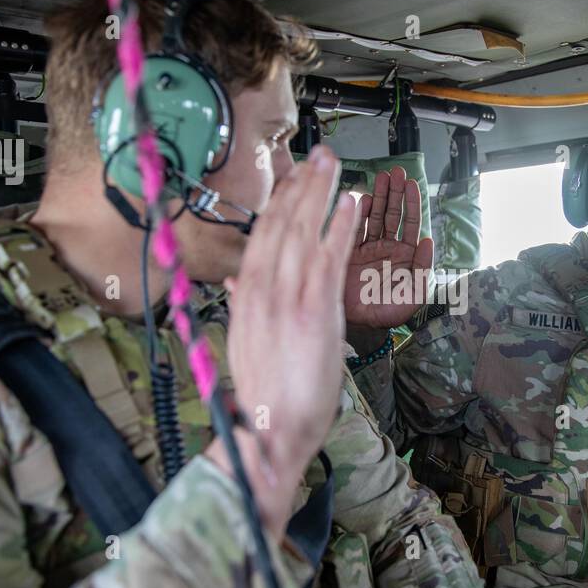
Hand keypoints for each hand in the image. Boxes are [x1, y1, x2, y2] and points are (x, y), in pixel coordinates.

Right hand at [217, 145, 358, 538]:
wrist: (271, 433)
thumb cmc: (264, 396)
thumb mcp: (244, 344)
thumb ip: (243, 307)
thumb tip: (237, 281)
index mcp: (244, 298)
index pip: (260, 237)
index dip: (278, 202)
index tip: (292, 176)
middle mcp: (261, 291)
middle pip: (280, 225)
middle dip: (299, 186)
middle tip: (317, 154)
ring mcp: (287, 299)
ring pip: (302, 233)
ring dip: (319, 194)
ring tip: (332, 164)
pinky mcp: (314, 311)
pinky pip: (328, 259)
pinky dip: (338, 228)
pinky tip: (349, 204)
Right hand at [344, 167, 434, 330]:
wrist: (359, 326)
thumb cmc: (389, 313)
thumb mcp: (414, 293)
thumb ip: (423, 268)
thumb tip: (429, 240)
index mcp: (405, 256)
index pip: (411, 223)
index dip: (412, 203)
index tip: (412, 184)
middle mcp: (387, 248)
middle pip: (393, 214)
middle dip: (395, 193)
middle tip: (396, 172)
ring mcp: (367, 248)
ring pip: (375, 216)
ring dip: (379, 197)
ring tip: (382, 178)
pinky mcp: (349, 252)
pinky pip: (355, 228)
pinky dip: (359, 214)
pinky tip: (363, 199)